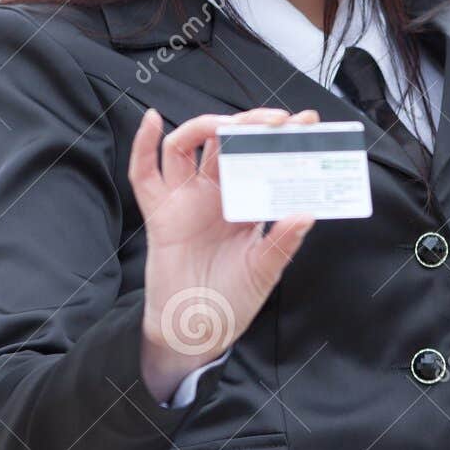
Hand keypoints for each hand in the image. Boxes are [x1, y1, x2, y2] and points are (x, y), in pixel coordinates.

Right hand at [129, 103, 319, 402]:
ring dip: (205, 126)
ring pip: (187, 146)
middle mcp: (215, 194)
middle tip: (276, 119)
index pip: (263, 160)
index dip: (282, 139)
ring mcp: (185, 199)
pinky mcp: (159, 212)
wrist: (196, 329)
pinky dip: (143, 144)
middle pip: (227, 144)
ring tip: (227, 122)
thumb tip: (306, 215)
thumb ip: (282, 243)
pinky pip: (144, 173)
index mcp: (245, 204)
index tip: (307, 122)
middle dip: (251, 125)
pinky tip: (152, 121)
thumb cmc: (232, 299)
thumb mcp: (265, 271)